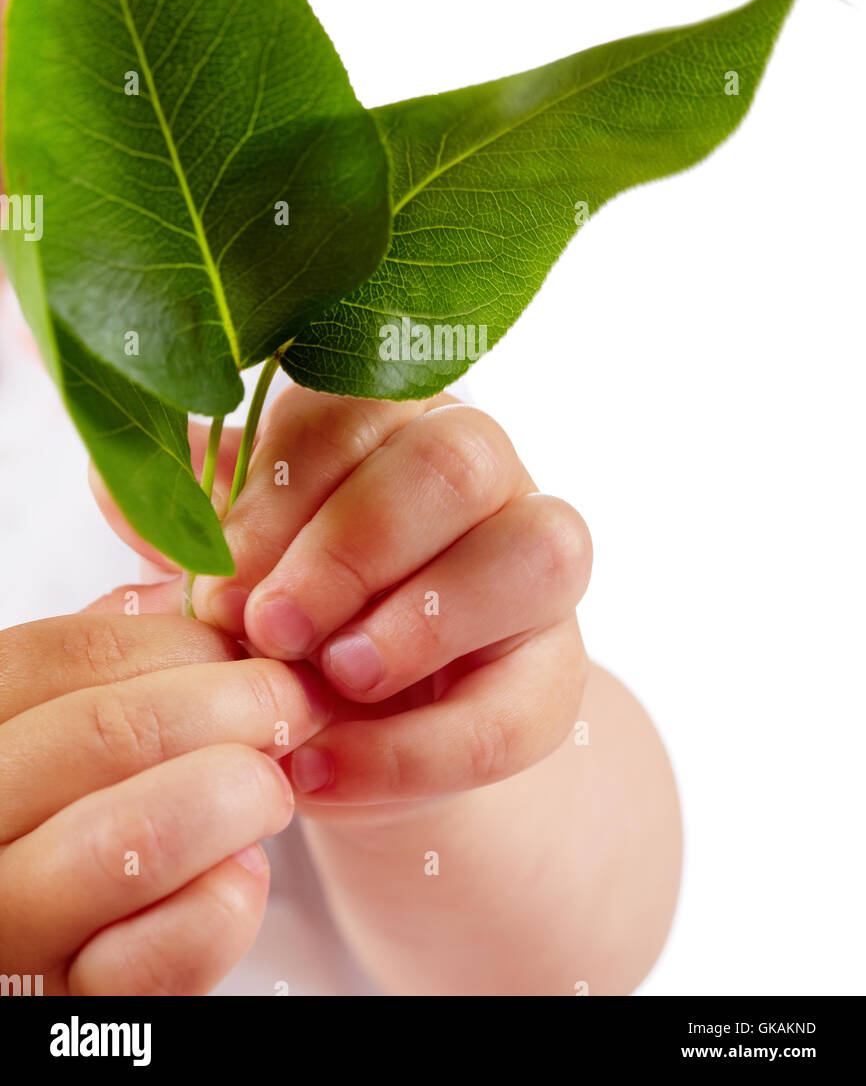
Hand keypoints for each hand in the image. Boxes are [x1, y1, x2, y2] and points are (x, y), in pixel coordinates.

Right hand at [0, 603, 329, 992]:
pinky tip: (239, 878)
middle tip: (297, 706)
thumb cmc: (91, 806)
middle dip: (238, 706)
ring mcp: (3, 929)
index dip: (187, 641)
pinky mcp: (61, 1011)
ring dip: (239, 795)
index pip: (66, 655)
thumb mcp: (75, 715)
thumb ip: (115, 648)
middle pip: (105, 734)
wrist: (98, 942)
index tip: (261, 646)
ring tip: (272, 788)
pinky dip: (224, 905)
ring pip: (131, 839)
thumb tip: (200, 577)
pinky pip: (154, 958)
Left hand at [101, 386, 591, 820]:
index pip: (358, 409)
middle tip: (271, 627)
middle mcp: (483, 474)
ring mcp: (536, 566)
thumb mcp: (240, 566)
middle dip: (356, 544)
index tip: (218, 576)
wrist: (367, 727)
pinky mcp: (558, 675)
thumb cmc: (298, 617)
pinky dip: (420, 750)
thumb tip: (112, 481)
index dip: (284, 490)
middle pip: (457, 460)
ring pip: (539, 549)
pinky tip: (328, 773)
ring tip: (333, 682)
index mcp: (393, 423)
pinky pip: (523, 705)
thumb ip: (197, 524)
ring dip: (423, 621)